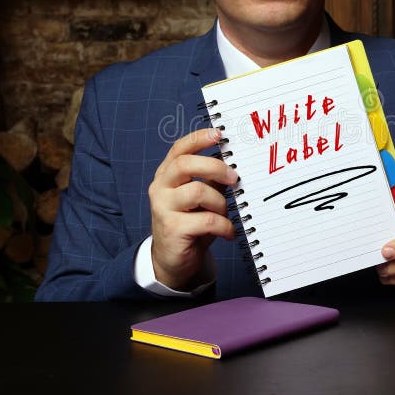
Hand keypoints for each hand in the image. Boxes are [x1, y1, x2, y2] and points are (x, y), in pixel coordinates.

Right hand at [148, 128, 238, 290]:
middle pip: (185, 165)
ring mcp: (163, 208)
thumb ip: (211, 181)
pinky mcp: (172, 229)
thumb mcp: (201, 199)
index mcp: (167, 175)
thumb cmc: (190, 224)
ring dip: (220, 203)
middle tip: (233, 177)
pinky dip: (224, 226)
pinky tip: (228, 232)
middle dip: (214, 167)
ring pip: (198, 192)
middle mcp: (160, 188)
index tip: (219, 134)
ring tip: (225, 215)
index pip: (178, 149)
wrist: (172, 260)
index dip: (198, 138)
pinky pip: (206, 220)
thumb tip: (234, 165)